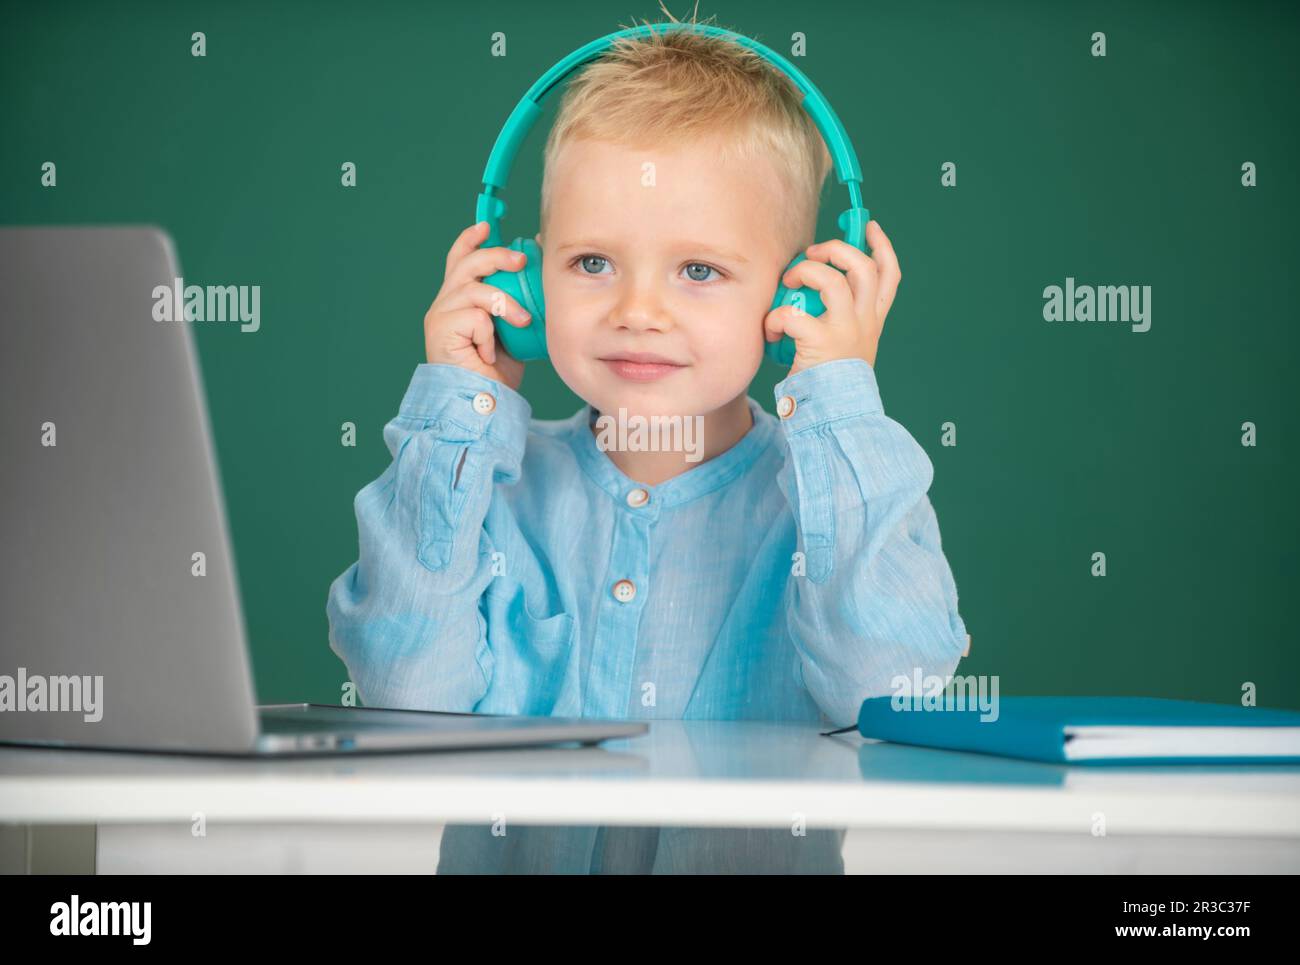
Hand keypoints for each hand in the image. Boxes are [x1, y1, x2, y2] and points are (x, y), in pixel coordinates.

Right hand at [423, 221, 531, 391]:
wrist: (482, 404)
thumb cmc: (496, 374)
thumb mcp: (512, 331)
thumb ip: (516, 305)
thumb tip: (539, 275)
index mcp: (460, 301)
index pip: (460, 260)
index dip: (471, 239)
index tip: (487, 226)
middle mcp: (445, 304)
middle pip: (466, 263)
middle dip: (496, 255)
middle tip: (521, 261)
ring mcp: (441, 316)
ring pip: (474, 287)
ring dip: (505, 302)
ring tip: (523, 322)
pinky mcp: (441, 329)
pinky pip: (475, 316)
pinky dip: (490, 334)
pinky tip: (489, 354)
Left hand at [762, 220, 899, 375]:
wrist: (838, 416)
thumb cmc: (835, 382)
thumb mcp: (850, 345)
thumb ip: (841, 319)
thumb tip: (813, 291)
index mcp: (873, 320)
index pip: (889, 274)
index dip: (881, 245)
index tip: (869, 227)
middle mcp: (864, 322)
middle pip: (862, 267)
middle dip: (836, 250)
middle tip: (814, 254)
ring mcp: (846, 331)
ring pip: (833, 281)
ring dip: (806, 273)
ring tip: (789, 281)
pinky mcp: (822, 343)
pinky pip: (794, 315)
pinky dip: (776, 317)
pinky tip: (771, 329)